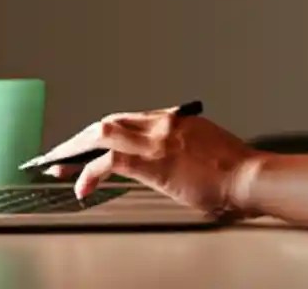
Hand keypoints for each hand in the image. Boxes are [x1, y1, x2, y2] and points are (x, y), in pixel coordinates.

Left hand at [42, 105, 261, 218]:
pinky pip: (108, 162)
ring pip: (101, 135)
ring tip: (57, 165)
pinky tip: (82, 186)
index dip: (104, 133)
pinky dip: (89, 173)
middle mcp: (164, 123)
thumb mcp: (209, 153)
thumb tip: (174, 166)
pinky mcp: (152, 161)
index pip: (130, 120)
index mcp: (179, 120)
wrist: (250, 178)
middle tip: (60, 154)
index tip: (88, 144)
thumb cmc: (237, 173)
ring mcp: (156, 140)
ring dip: (75, 150)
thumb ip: (186, 151)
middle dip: (80, 139)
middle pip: (110, 123)